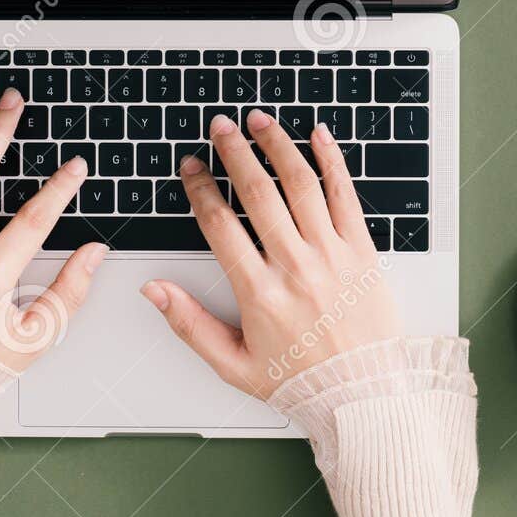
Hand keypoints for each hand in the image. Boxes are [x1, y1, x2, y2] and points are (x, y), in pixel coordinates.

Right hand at [141, 109, 400, 398]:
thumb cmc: (301, 382)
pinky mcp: (363, 252)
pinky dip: (332, 161)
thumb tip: (153, 290)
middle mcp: (295, 267)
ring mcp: (332, 255)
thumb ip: (189, 324)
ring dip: (277, 145)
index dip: (200, 189)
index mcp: (259, 292)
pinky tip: (318, 135)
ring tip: (260, 122)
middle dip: (234, 152)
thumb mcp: (233, 364)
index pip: (220, 224)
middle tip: (220, 127)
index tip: (192, 168)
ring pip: (300, 184)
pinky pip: (346, 195)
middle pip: (257, 193)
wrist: (363, 395)